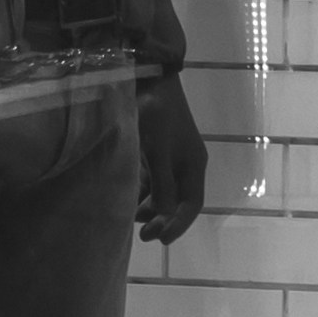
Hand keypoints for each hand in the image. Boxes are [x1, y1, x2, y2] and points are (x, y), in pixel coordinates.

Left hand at [135, 78, 210, 243]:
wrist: (147, 75)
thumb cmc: (156, 114)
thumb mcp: (158, 151)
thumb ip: (162, 185)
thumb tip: (165, 218)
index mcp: (194, 164)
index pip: (192, 204)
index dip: (178, 225)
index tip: (160, 240)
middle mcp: (185, 164)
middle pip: (176, 201)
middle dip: (160, 218)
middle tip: (141, 232)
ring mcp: (169, 157)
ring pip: (160, 191)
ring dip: (147, 205)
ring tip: (128, 212)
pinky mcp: (153, 150)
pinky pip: (149, 178)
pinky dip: (139, 189)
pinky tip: (124, 193)